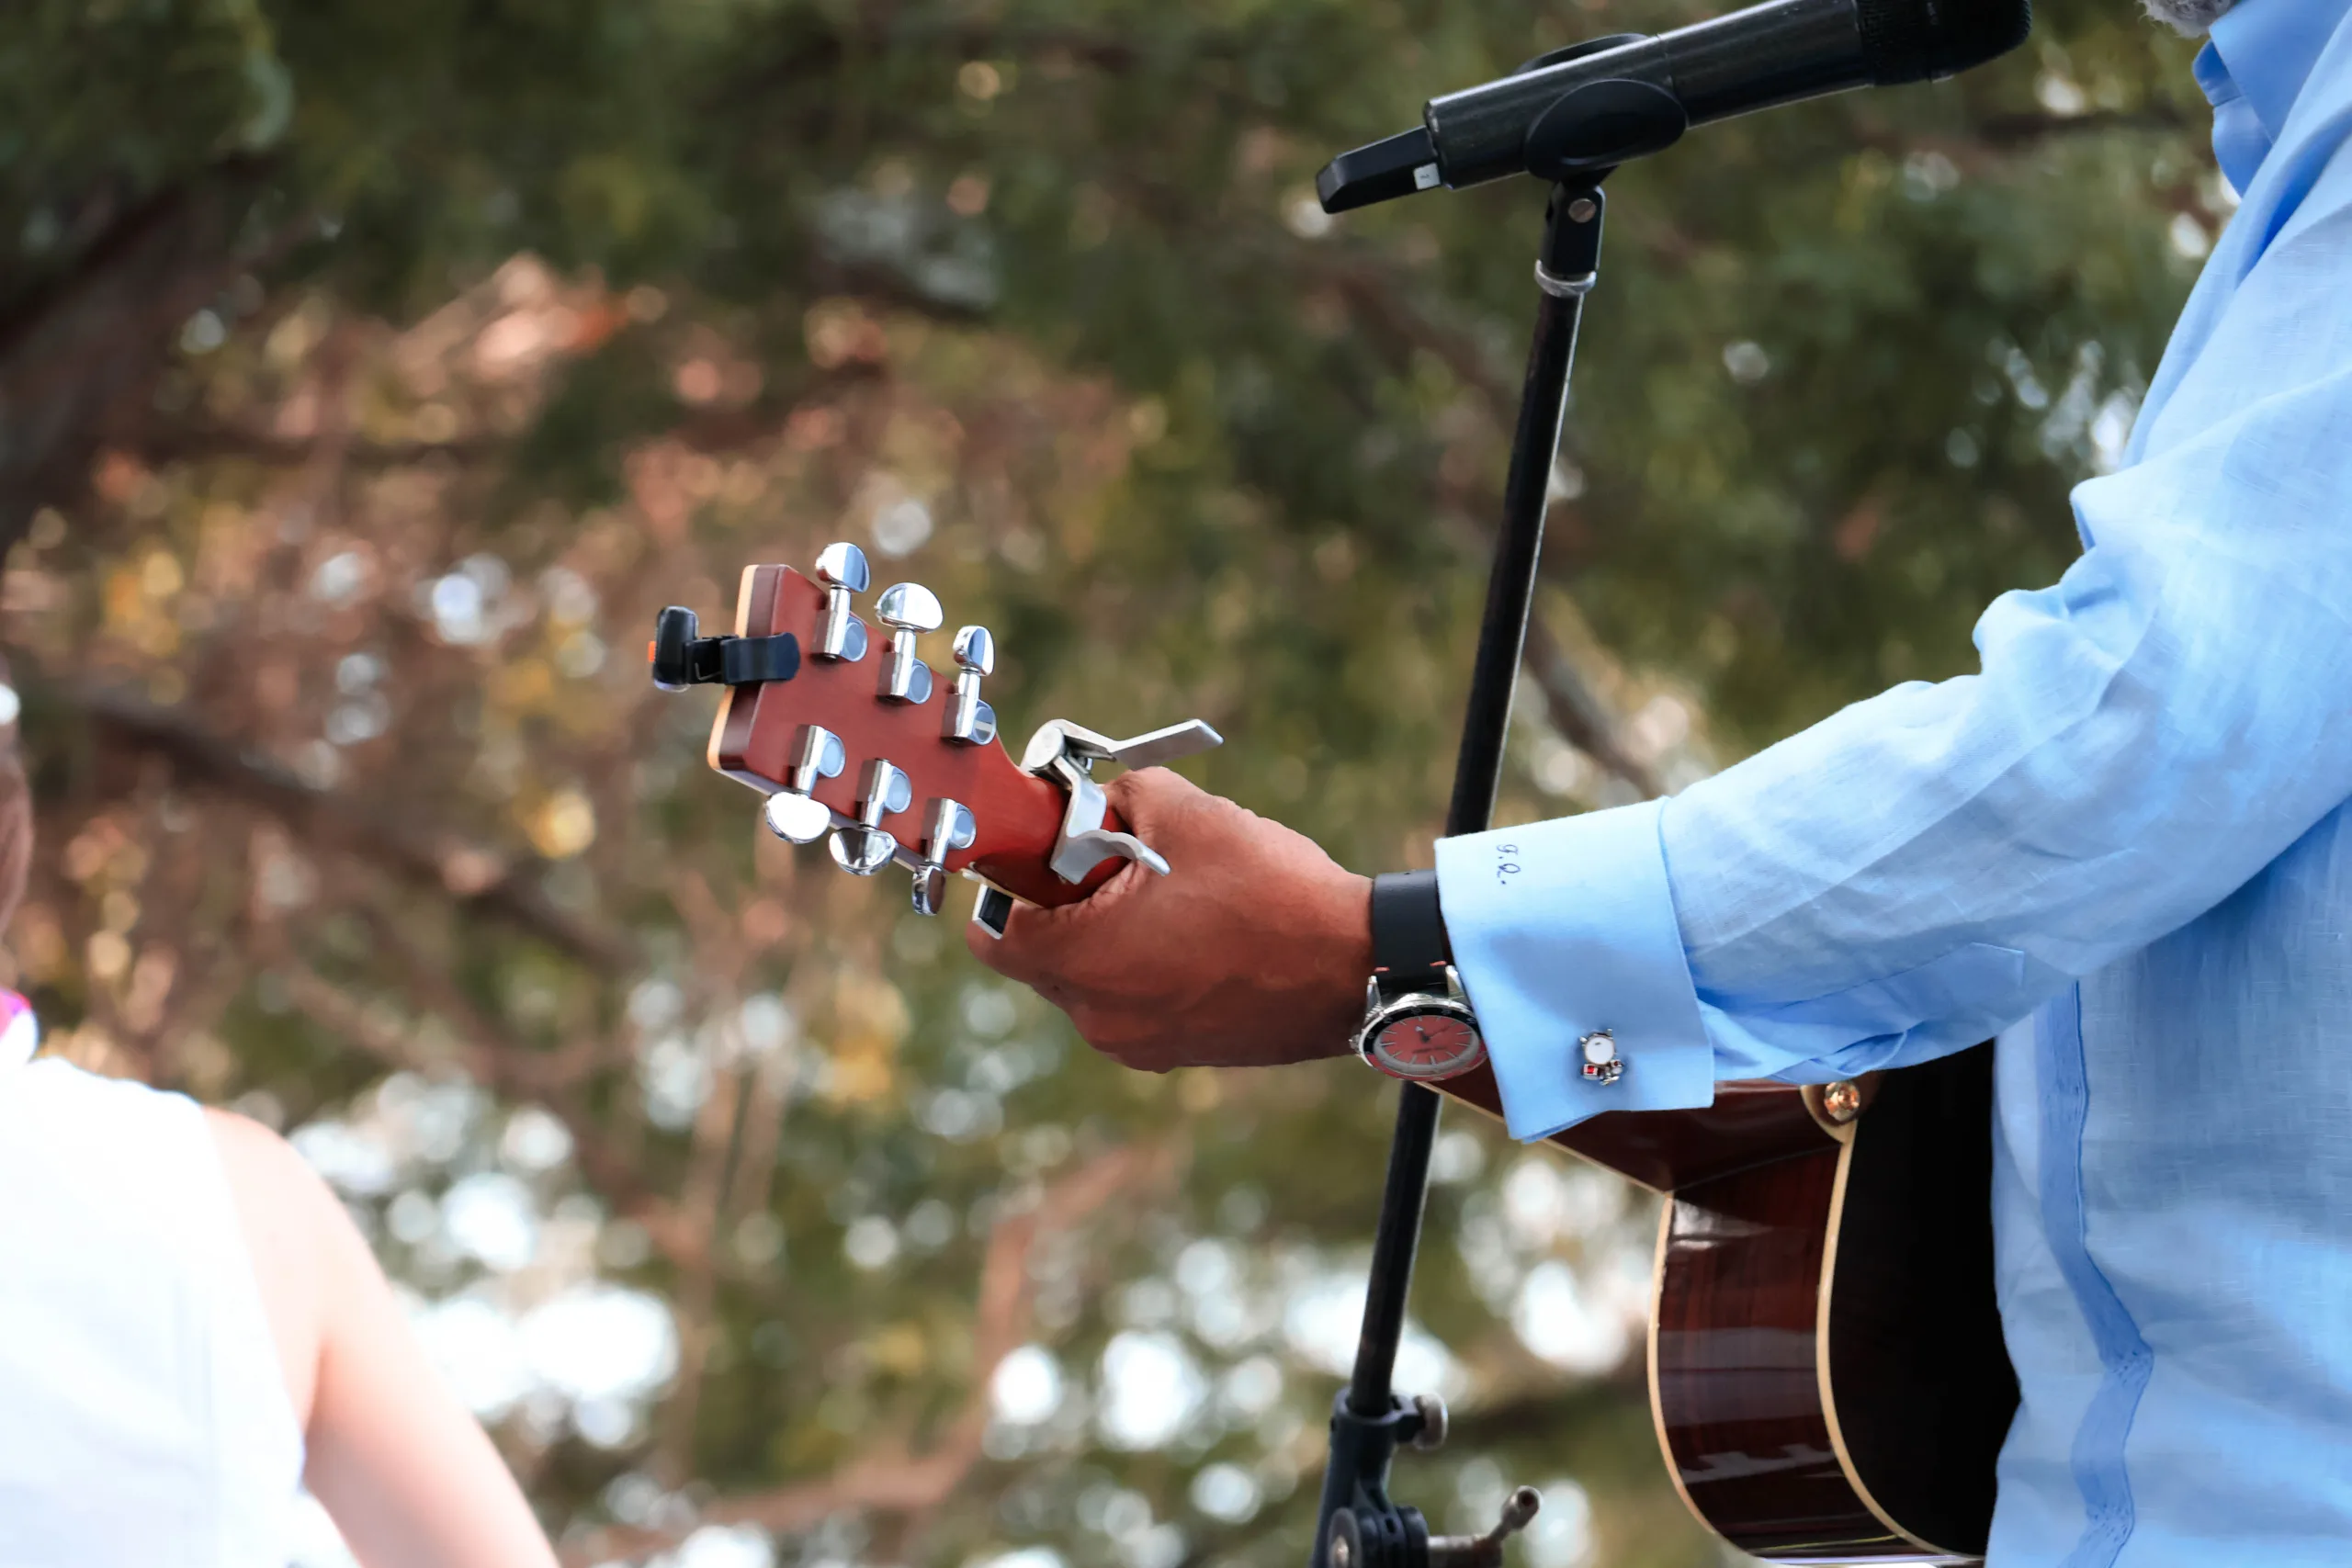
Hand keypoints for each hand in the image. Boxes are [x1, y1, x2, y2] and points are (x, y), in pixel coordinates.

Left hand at [966, 768, 1370, 1071]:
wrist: (1358, 970)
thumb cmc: (1271, 892)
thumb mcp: (1185, 812)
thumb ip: (1119, 795)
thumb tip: (1092, 800)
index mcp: (1084, 961)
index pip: (992, 933)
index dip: (1010, 883)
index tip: (1047, 854)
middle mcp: (1099, 1018)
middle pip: (1042, 956)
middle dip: (1067, 906)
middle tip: (1118, 863)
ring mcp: (1139, 1045)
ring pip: (1090, 981)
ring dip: (1110, 937)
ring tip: (1172, 897)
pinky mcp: (1178, 1054)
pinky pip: (1134, 1004)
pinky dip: (1147, 968)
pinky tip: (1200, 932)